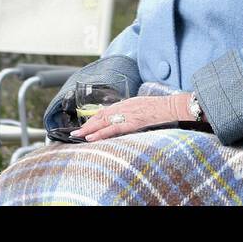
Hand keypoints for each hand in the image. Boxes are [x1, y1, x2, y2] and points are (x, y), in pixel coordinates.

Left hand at [70, 93, 192, 141]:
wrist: (168, 106)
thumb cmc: (158, 107)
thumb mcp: (141, 106)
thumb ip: (131, 111)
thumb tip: (125, 118)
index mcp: (124, 104)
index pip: (104, 111)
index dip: (93, 119)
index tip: (85, 125)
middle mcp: (121, 108)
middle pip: (99, 116)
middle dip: (87, 125)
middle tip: (75, 131)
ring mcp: (124, 115)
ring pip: (102, 122)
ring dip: (88, 129)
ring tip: (77, 135)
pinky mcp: (129, 123)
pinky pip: (111, 129)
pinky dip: (100, 133)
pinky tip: (90, 137)